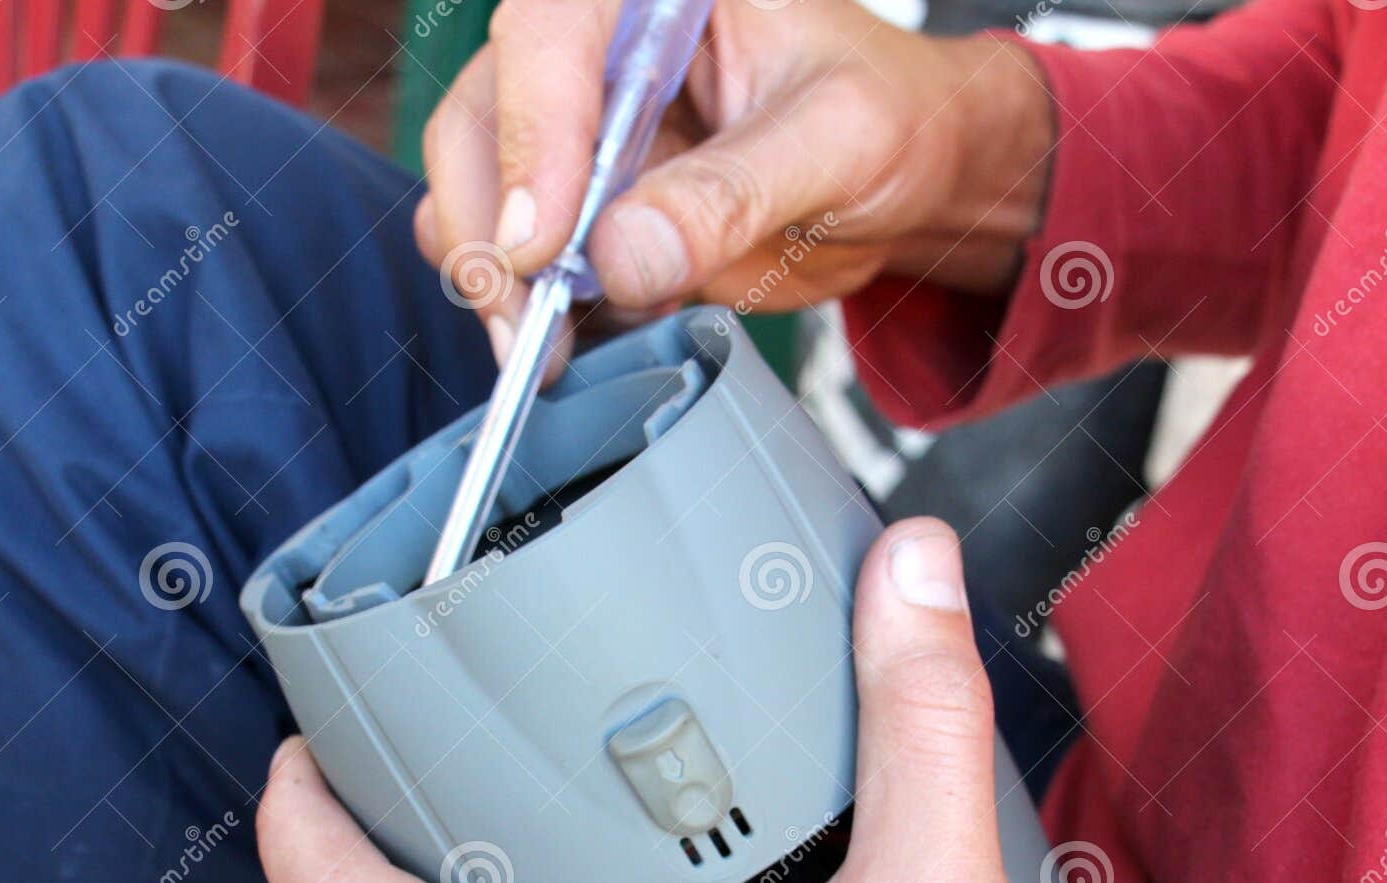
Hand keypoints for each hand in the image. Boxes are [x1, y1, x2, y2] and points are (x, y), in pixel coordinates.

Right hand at [418, 0, 1052, 362]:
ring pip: (478, 189)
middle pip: (484, 114)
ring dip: (497, 280)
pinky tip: (581, 340)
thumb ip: (732, 194)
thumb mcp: (839, 143)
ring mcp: (583, 127)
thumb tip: (621, 256)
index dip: (532, 129)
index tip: (545, 241)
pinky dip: (531, 308)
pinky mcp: (585, 204)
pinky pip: (519, 255)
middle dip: (489, 227)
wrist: (908, 179)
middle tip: (527, 323)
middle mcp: (602, 42)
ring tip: (549, 347)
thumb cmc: (894, 121)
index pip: (552, 25)